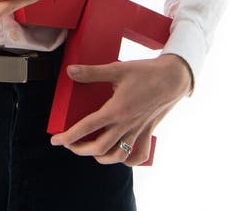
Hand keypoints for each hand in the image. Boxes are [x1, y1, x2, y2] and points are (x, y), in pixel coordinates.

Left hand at [50, 53, 192, 165]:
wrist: (173, 78)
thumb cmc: (145, 72)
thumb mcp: (116, 69)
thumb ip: (92, 72)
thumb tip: (70, 72)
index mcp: (116, 110)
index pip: (86, 128)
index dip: (69, 136)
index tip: (56, 140)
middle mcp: (126, 125)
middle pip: (99, 148)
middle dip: (80, 149)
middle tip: (69, 144)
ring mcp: (138, 131)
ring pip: (118, 156)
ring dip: (101, 157)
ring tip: (90, 150)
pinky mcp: (148, 132)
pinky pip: (138, 155)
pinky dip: (128, 160)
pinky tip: (120, 156)